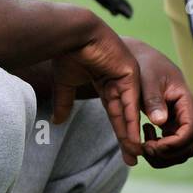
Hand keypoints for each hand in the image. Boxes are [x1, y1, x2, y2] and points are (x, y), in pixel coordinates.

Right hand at [51, 19, 142, 164]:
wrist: (71, 33)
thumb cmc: (67, 53)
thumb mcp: (64, 83)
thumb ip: (64, 102)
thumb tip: (57, 121)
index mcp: (107, 85)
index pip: (115, 115)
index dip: (120, 134)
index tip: (125, 153)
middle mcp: (120, 84)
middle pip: (126, 117)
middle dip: (128, 139)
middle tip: (134, 160)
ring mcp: (127, 78)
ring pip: (130, 112)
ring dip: (131, 133)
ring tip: (135, 153)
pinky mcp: (130, 73)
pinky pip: (130, 101)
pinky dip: (131, 119)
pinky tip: (133, 136)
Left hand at [125, 39, 192, 168]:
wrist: (143, 63)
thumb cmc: (146, 67)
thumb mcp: (147, 79)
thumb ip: (153, 99)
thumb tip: (160, 121)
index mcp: (188, 101)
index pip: (191, 130)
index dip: (174, 143)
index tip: (151, 145)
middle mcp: (190, 116)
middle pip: (189, 147)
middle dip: (167, 154)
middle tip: (144, 148)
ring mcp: (182, 124)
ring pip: (181, 153)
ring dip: (162, 157)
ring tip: (144, 143)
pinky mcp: (173, 129)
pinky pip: (171, 150)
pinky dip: (158, 153)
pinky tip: (146, 138)